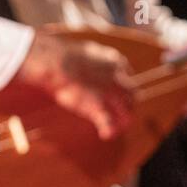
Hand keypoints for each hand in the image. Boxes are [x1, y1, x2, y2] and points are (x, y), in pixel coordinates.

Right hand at [14, 33, 133, 139]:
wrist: (54, 61)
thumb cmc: (61, 54)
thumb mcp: (82, 51)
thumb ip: (89, 57)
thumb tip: (79, 59)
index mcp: (114, 60)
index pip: (127, 75)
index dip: (123, 86)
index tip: (117, 92)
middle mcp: (117, 76)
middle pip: (132, 95)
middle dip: (129, 105)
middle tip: (123, 114)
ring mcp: (110, 92)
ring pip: (126, 110)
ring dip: (124, 120)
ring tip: (118, 128)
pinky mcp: (99, 105)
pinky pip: (109, 122)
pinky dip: (108, 130)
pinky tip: (105, 134)